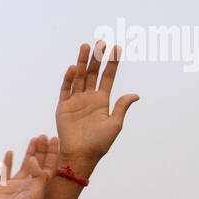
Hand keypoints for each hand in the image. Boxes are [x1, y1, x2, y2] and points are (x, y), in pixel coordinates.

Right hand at [0, 136, 58, 198]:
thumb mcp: (34, 197)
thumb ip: (38, 177)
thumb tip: (34, 160)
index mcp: (38, 188)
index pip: (48, 167)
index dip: (52, 153)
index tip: (54, 139)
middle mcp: (27, 186)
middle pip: (37, 163)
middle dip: (42, 149)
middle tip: (43, 135)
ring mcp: (13, 186)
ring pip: (23, 164)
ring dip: (29, 152)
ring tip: (33, 139)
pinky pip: (5, 171)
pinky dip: (8, 161)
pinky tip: (11, 152)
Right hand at [55, 42, 138, 174]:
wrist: (80, 156)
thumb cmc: (99, 144)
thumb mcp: (115, 125)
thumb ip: (122, 107)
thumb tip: (135, 95)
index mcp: (102, 101)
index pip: (108, 77)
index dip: (112, 63)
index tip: (116, 48)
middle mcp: (89, 98)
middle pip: (93, 73)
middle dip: (96, 58)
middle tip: (100, 42)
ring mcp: (75, 101)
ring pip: (79, 77)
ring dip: (82, 62)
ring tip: (86, 47)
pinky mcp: (63, 107)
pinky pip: (66, 89)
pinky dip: (69, 79)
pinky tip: (73, 68)